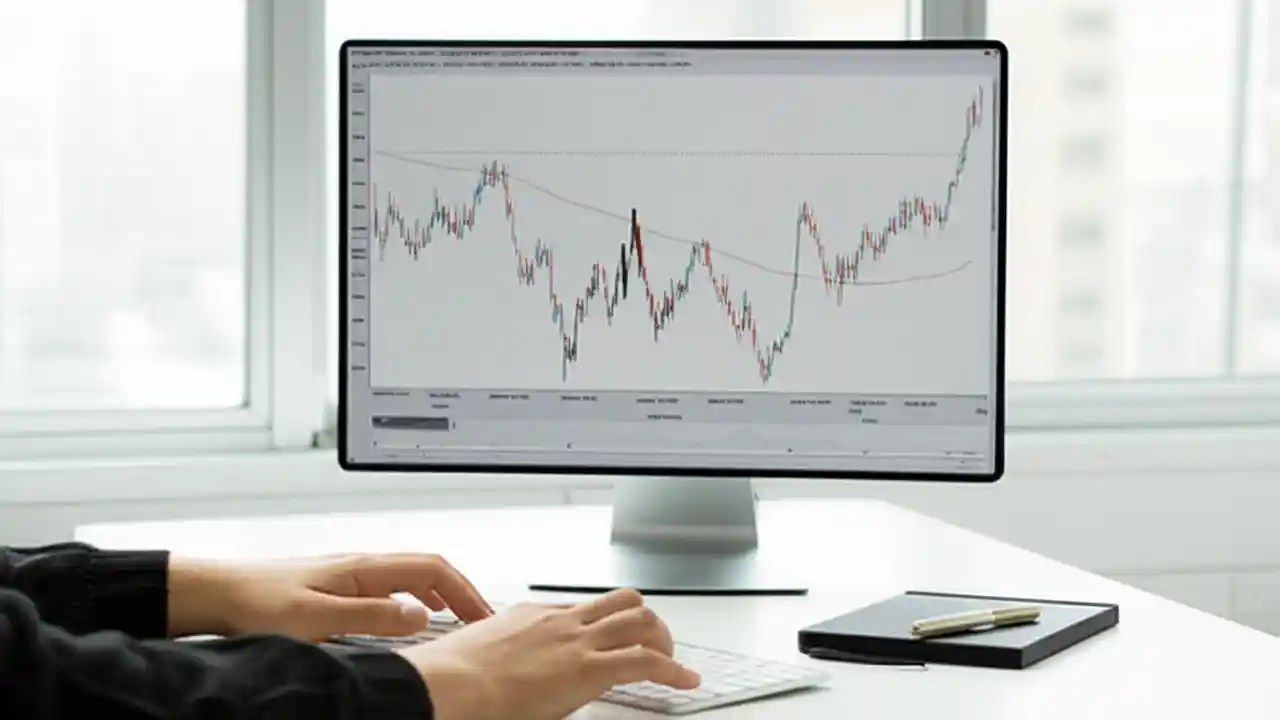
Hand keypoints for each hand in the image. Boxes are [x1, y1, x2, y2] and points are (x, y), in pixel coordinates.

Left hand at [167, 553, 491, 640]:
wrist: (218, 592)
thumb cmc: (257, 602)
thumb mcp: (318, 617)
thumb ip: (372, 615)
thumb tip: (420, 614)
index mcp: (364, 568)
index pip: (433, 569)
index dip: (465, 592)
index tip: (482, 617)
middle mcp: (362, 565)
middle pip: (429, 568)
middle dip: (462, 591)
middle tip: (481, 619)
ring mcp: (351, 573)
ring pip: (412, 575)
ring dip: (442, 593)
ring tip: (458, 619)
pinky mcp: (339, 585)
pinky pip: (393, 585)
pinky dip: (417, 597)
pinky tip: (411, 616)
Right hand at [395, 588, 698, 719]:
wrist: (450, 683)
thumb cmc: (453, 675)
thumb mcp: (481, 653)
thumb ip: (501, 654)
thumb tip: (499, 672)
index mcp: (533, 615)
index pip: (585, 609)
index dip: (607, 625)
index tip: (611, 639)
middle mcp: (561, 620)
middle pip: (622, 602)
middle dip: (645, 621)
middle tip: (653, 645)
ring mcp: (577, 641)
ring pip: (640, 619)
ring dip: (661, 639)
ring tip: (671, 662)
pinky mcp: (588, 668)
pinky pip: (645, 661)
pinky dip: (673, 669)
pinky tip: (686, 680)